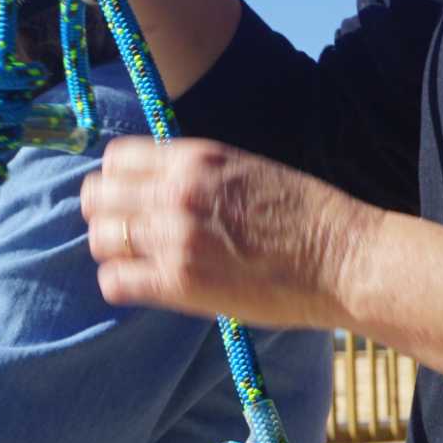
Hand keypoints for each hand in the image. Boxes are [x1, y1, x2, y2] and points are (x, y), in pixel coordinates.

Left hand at [81, 137, 379, 328]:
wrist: (344, 259)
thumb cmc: (304, 216)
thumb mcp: (244, 169)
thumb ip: (195, 174)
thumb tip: (154, 185)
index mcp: (195, 159)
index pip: (116, 158)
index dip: (115, 179)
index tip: (127, 196)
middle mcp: (177, 193)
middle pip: (98, 197)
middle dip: (105, 213)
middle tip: (124, 230)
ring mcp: (175, 238)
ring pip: (100, 238)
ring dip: (111, 249)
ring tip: (135, 259)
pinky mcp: (181, 282)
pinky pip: (115, 281)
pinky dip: (120, 283)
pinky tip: (142, 284)